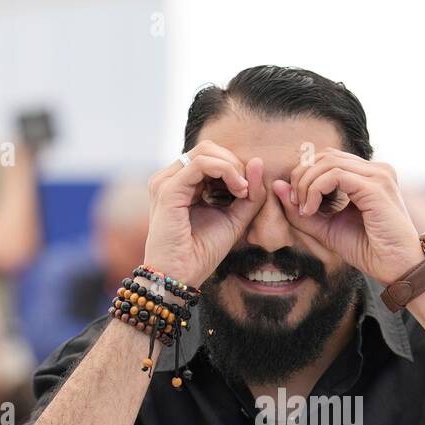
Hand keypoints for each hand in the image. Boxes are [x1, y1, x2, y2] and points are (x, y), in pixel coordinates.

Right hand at [142, 142, 266, 286]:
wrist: (180, 277)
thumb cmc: (201, 253)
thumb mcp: (234, 219)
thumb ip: (250, 195)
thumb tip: (257, 161)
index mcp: (181, 184)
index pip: (211, 157)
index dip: (235, 168)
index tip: (248, 193)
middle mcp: (170, 179)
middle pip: (209, 148)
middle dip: (235, 164)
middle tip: (247, 191)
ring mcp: (166, 182)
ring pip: (206, 151)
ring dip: (232, 167)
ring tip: (243, 192)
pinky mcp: (169, 190)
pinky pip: (202, 164)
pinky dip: (226, 171)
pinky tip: (238, 190)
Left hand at [272, 148, 422, 284]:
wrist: (397, 269)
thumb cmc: (369, 250)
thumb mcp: (327, 228)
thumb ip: (302, 208)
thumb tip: (277, 185)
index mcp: (368, 176)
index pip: (328, 158)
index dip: (305, 175)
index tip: (297, 204)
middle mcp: (376, 170)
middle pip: (325, 155)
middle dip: (302, 177)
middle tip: (296, 205)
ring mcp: (378, 175)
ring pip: (328, 162)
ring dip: (306, 184)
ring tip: (304, 210)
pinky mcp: (376, 187)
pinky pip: (335, 175)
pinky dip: (316, 190)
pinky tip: (311, 210)